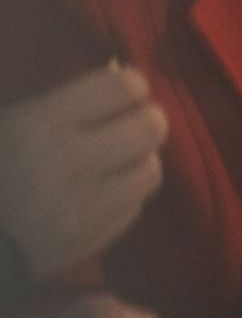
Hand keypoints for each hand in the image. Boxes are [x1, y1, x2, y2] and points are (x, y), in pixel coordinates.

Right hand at [0, 65, 167, 279]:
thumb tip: (118, 77)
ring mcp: (85, 207)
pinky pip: (134, 208)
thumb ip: (64, 103)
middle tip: (134, 125)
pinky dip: (125, 198)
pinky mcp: (92, 240)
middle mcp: (72, 163)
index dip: (132, 85)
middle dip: (146, 121)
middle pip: (151, 128)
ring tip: (119, 162)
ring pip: (151, 171)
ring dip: (139, 162)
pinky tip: (103, 194)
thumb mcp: (12, 122)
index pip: (121, 88)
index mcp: (43, 125)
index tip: (127, 92)